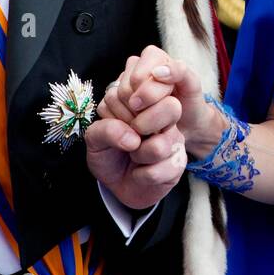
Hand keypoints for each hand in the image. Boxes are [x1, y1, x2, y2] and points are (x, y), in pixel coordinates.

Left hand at [84, 46, 209, 210]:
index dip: (122, 105)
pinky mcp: (178, 164)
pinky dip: (140, 176)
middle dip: (140, 125)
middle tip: (129, 135)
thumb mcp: (95, 140)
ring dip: (137, 156)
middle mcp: (164, 116)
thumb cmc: (109, 155)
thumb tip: (131, 138)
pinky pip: (157, 171)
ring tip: (134, 155)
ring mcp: (174, 140)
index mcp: (143, 102)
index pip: (143, 88)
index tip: (114, 117)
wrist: (118, 186)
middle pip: (171, 107)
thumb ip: (104, 129)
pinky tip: (140, 173)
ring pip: (160, 146)